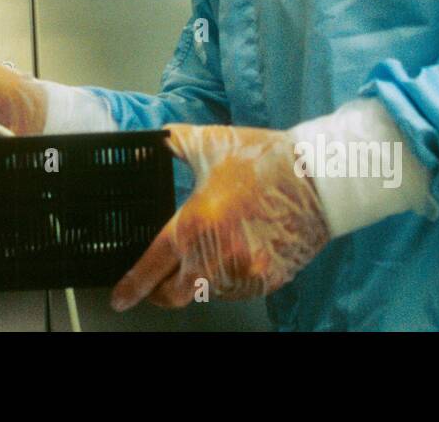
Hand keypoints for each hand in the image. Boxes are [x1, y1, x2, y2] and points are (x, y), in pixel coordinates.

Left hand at [110, 123, 329, 310]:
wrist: (319, 176)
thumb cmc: (265, 159)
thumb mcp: (210, 143)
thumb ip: (172, 143)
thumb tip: (148, 140)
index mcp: (196, 224)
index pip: (152, 267)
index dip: (131, 287)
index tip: (119, 298)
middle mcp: (218, 256)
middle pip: (175, 295)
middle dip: (160, 292)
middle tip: (155, 284)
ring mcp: (245, 273)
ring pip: (208, 292)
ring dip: (199, 280)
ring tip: (208, 252)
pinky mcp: (269, 280)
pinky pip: (238, 289)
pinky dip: (228, 278)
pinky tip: (235, 253)